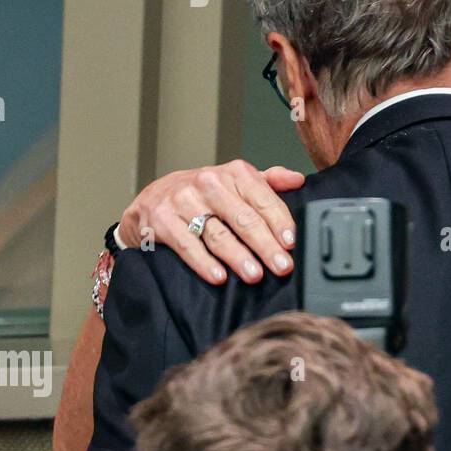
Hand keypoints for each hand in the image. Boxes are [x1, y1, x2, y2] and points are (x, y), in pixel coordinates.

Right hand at [119, 161, 304, 283]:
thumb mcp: (236, 182)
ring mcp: (183, 200)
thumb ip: (268, 181)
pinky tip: (219, 277)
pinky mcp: (161, 220)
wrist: (153, 197)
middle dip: (265, 245)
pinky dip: (204, 263)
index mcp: (234, 173)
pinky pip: (187, 245)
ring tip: (255, 275)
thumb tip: (298, 180)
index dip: (280, 222)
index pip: (263, 199)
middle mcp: (209, 182)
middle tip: (282, 266)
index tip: (291, 243)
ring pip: (217, 234)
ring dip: (238, 257)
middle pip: (243, 219)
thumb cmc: (205, 193)